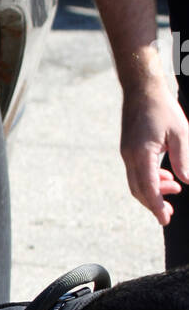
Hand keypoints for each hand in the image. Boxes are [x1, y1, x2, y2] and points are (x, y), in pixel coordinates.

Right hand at [120, 78, 188, 223]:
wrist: (141, 89)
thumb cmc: (162, 108)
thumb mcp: (181, 133)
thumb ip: (183, 159)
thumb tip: (187, 181)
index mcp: (141, 153)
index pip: (148, 187)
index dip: (157, 206)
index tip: (165, 219)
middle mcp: (130, 156)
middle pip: (138, 190)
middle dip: (154, 204)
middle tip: (170, 213)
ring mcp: (127, 153)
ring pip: (136, 183)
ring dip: (153, 191)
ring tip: (175, 188)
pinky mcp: (128, 149)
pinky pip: (136, 172)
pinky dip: (149, 180)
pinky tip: (166, 175)